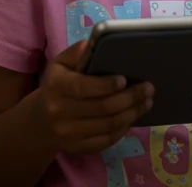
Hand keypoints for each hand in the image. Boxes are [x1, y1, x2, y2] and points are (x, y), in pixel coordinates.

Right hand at [35, 40, 153, 154]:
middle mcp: (60, 112)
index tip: (125, 79)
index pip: (84, 87)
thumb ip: (77, 53)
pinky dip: (124, 129)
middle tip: (149, 88)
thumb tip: (95, 44)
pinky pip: (107, 140)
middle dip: (130, 98)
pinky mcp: (78, 147)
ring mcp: (69, 133)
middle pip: (102, 108)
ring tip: (147, 102)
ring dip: (132, 113)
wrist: (42, 119)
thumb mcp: (61, 63)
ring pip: (109, 125)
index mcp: (57, 86)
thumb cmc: (58, 84)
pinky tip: (133, 116)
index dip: (106, 85)